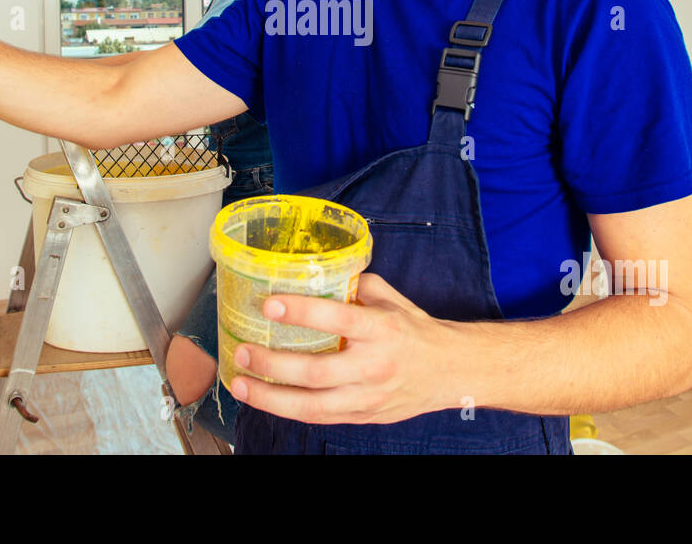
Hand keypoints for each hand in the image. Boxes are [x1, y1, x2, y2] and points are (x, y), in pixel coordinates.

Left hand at [227, 273, 461, 424]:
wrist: (450, 372)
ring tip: (241, 382)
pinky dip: (288, 409)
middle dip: (273, 364)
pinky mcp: (363, 416)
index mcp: (383, 330)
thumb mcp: (392, 300)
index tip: (270, 304)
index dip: (302, 312)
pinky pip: (319, 417)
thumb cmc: (416, 332)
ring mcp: (368, 397)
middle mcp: (374, 366)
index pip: (339, 319)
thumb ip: (356, 287)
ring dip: (271, 396)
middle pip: (317, 372)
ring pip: (313, 405)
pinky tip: (265, 398)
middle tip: (243, 351)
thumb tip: (317, 274)